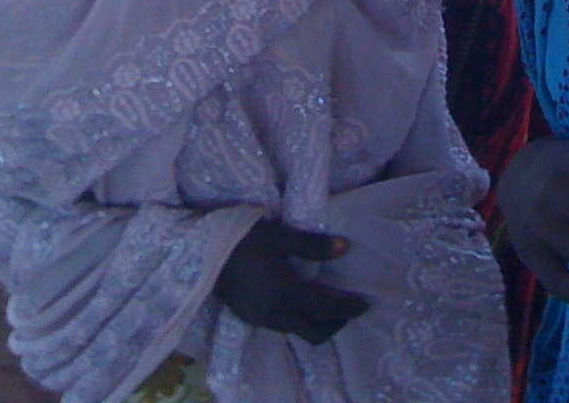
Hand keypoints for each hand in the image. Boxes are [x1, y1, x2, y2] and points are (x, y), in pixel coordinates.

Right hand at [214, 219, 369, 343]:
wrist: (203, 255)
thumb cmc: (244, 241)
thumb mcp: (280, 237)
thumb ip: (313, 245)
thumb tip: (345, 247)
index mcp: (287, 292)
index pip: (327, 309)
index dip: (349, 308)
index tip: (365, 303)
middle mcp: (278, 313)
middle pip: (317, 332)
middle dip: (337, 324)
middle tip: (349, 308)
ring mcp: (263, 319)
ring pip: (300, 332)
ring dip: (319, 324)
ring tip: (329, 305)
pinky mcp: (252, 319)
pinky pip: (285, 328)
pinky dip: (301, 321)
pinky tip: (302, 303)